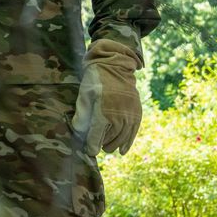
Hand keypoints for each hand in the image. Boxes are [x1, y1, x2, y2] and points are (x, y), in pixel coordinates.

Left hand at [72, 38, 142, 155]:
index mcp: (102, 112)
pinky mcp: (137, 112)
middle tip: (97, 145)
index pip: (96, 138)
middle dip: (102, 145)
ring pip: (121, 138)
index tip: (89, 151)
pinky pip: (133, 132)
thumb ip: (81, 116)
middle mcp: (118, 116)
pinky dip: (128, 143)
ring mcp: (129, 114)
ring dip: (113, 145)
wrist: (114, 65)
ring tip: (107, 147)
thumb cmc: (94, 81)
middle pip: (109, 140)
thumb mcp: (83, 97)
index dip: (91, 147)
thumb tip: (80, 133)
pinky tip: (123, 151)